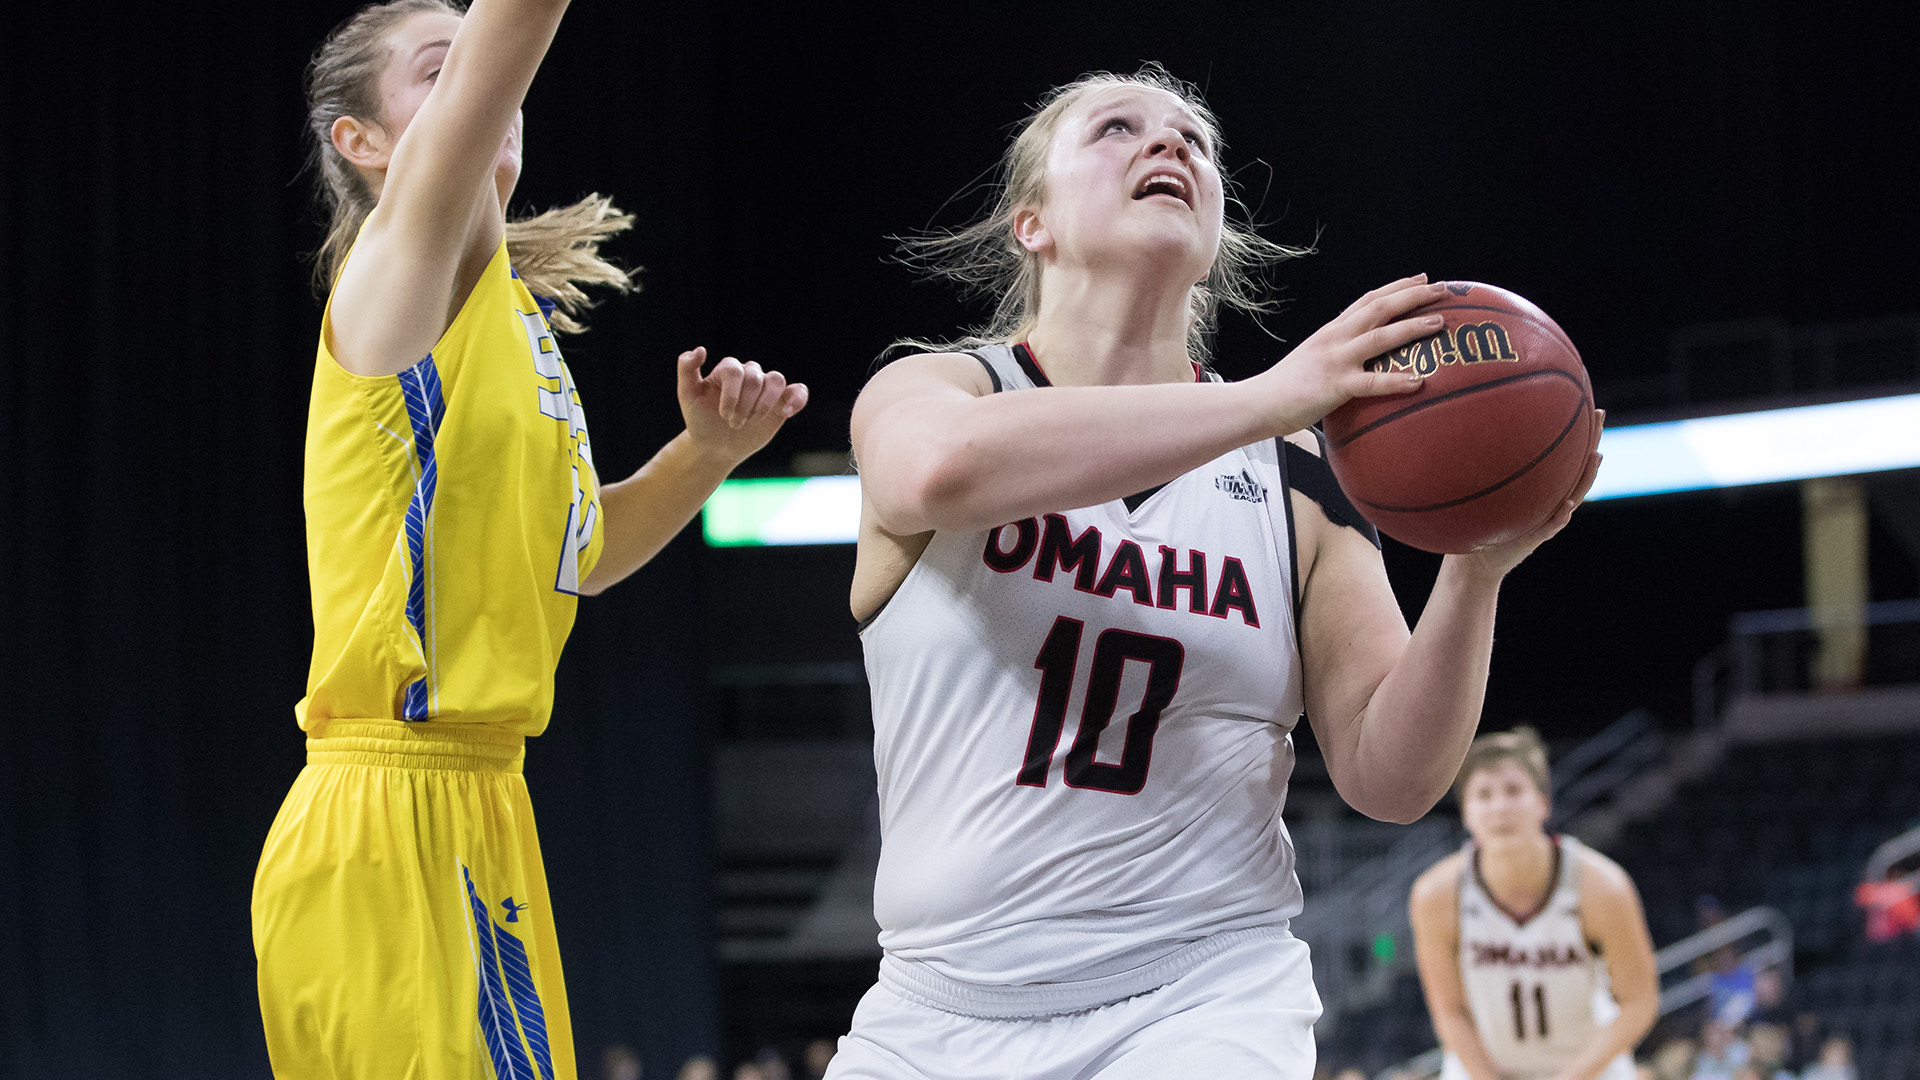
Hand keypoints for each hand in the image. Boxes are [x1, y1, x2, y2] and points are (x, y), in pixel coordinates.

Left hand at [676, 346, 808, 467]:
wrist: (715, 447)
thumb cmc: (700, 420)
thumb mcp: (687, 395)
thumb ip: (687, 369)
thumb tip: (701, 349)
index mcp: (728, 370)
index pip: (736, 370)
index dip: (731, 394)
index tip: (724, 415)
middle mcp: (749, 375)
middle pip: (755, 377)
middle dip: (745, 404)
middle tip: (733, 424)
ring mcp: (766, 390)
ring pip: (777, 379)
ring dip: (765, 403)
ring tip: (753, 421)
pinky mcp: (781, 404)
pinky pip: (798, 392)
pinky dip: (797, 398)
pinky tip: (786, 412)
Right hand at [1253, 274, 1450, 432]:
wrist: (1258, 402)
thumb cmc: (1287, 387)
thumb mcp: (1313, 359)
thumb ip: (1337, 353)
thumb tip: (1363, 360)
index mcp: (1332, 330)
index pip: (1368, 300)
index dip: (1397, 287)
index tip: (1422, 279)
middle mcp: (1336, 338)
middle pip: (1380, 307)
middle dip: (1413, 295)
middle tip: (1443, 290)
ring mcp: (1336, 359)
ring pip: (1381, 336)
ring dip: (1413, 326)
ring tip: (1440, 322)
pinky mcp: (1335, 385)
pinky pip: (1373, 382)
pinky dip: (1397, 381)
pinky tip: (1419, 382)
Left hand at [1454, 409, 1605, 579]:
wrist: (1475, 560)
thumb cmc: (1481, 522)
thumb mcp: (1488, 490)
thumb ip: (1488, 466)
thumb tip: (1472, 429)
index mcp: (1543, 490)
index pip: (1566, 458)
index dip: (1579, 435)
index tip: (1590, 408)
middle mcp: (1549, 502)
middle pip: (1577, 470)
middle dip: (1590, 442)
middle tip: (1600, 416)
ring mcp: (1545, 520)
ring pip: (1573, 496)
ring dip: (1586, 477)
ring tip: (1596, 456)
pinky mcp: (1534, 539)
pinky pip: (1551, 526)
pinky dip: (1560, 515)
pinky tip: (1567, 503)